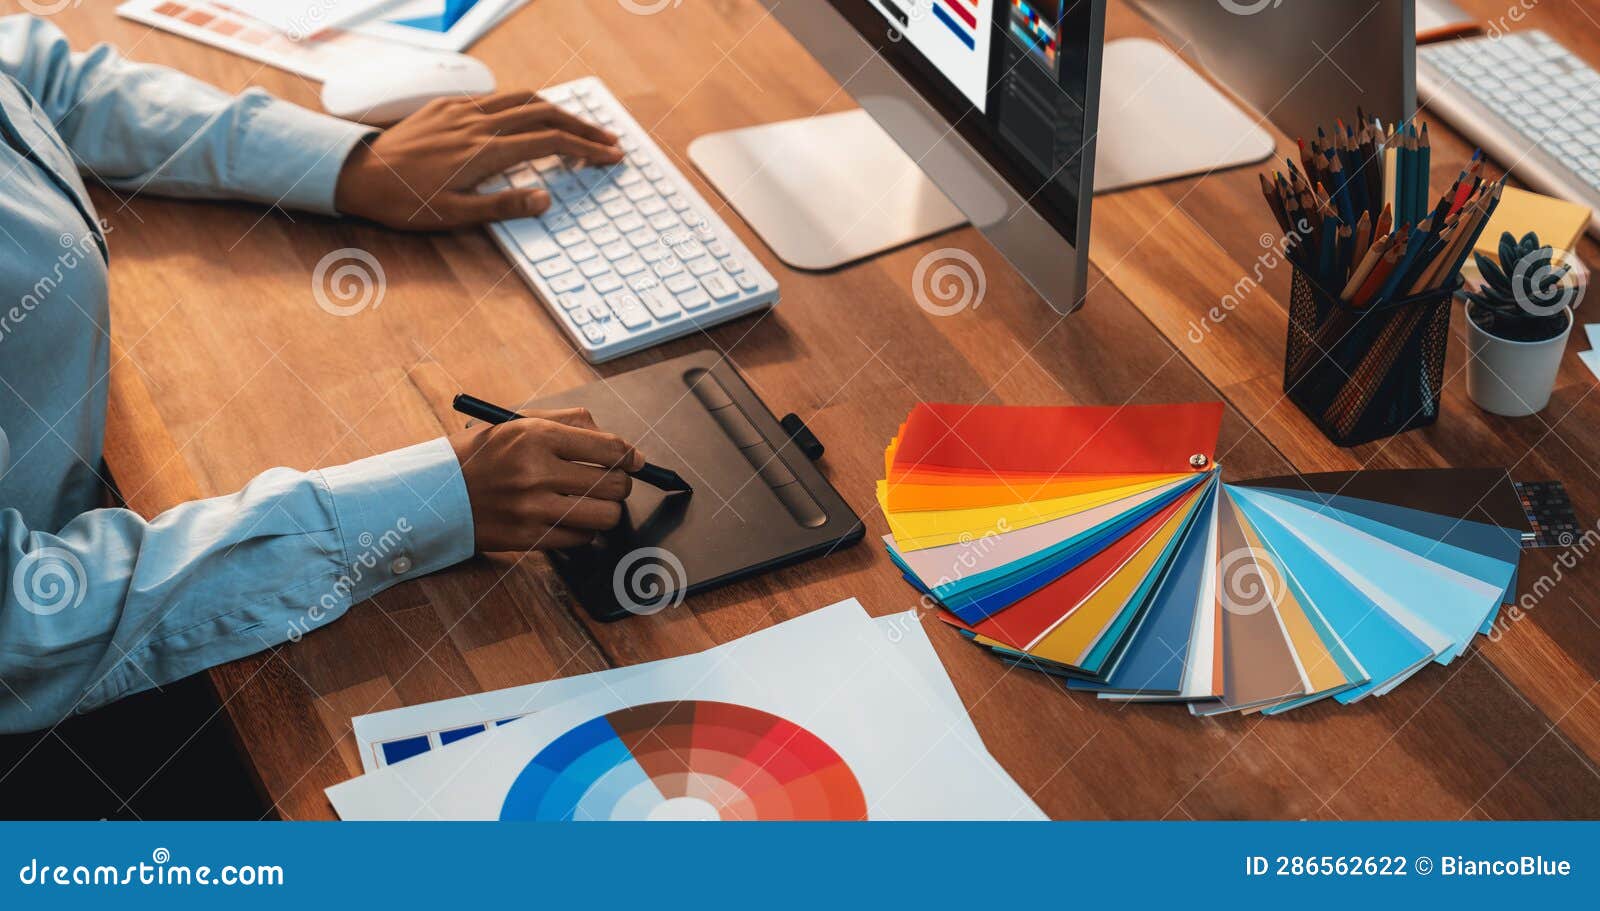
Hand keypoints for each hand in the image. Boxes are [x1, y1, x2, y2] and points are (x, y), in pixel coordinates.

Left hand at [334, 90, 623, 229]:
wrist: (357, 173)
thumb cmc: (403, 202)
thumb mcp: (454, 215)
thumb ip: (503, 205)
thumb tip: (546, 198)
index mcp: (484, 152)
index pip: (549, 143)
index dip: (585, 148)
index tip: (610, 156)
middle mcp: (476, 124)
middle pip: (544, 114)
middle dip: (581, 126)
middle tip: (608, 140)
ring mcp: (461, 111)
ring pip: (521, 98)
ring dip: (556, 110)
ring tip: (578, 125)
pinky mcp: (446, 106)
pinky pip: (494, 98)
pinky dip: (522, 105)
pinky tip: (528, 118)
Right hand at [448, 408, 643, 551]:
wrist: (437, 494)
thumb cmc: (484, 456)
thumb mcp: (519, 424)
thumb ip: (570, 424)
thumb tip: (621, 447)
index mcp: (536, 435)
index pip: (608, 448)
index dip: (630, 456)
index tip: (636, 462)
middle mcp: (536, 471)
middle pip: (613, 483)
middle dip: (621, 483)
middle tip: (613, 482)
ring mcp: (533, 508)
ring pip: (605, 515)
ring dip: (607, 510)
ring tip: (594, 503)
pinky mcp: (529, 537)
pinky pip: (582, 537)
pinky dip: (585, 529)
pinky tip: (571, 518)